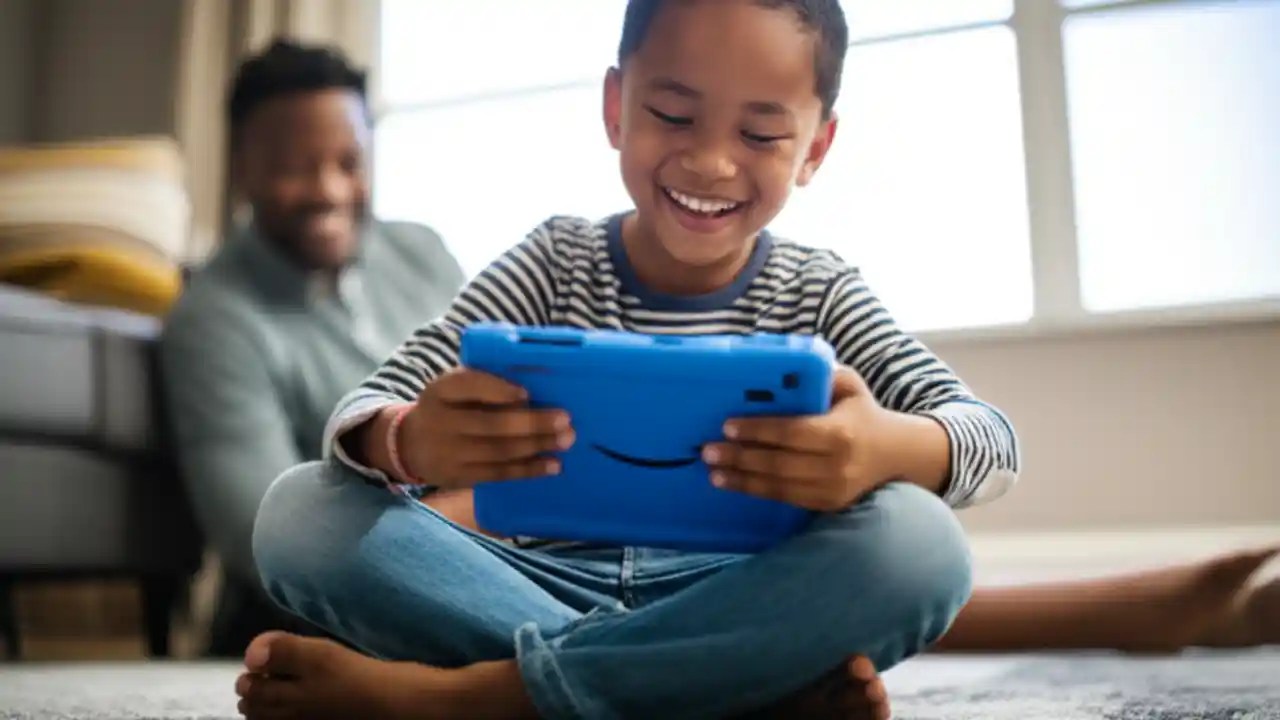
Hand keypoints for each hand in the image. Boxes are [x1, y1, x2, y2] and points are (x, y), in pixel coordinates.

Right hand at [398, 369, 574, 489]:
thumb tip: (534, 390)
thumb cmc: (448, 408)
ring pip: (499, 451)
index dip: (498, 390)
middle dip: (532, 422)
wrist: (410, 445)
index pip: (469, 386)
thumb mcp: (453, 388)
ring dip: (537, 446)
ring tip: (565, 440)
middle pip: (491, 424)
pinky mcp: (459, 477)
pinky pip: (498, 474)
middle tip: (565, 419)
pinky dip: (528, 469)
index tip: (527, 393)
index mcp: (441, 390)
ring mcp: (449, 454)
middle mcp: (441, 421)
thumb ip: (483, 384)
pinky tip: (551, 465)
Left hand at [702, 367, 895, 511]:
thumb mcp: (850, 385)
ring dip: (742, 480)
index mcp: (840, 433)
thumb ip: (823, 374)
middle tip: (708, 451)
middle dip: (740, 458)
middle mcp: (836, 465)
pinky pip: (786, 498)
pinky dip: (757, 491)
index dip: (758, 430)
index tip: (727, 426)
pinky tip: (734, 483)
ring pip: (779, 487)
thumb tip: (787, 364)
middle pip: (779, 463)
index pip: (791, 432)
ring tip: (713, 472)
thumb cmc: (862, 413)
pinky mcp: (827, 505)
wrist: (896, 454)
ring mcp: (832, 489)